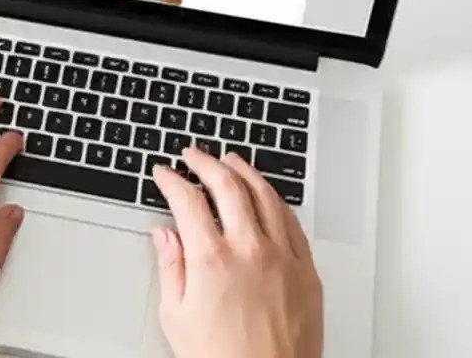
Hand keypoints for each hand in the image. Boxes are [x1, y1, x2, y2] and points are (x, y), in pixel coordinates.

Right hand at [152, 148, 322, 357]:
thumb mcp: (176, 316)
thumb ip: (171, 268)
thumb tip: (165, 237)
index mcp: (211, 260)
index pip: (188, 201)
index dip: (172, 180)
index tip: (164, 174)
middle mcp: (250, 251)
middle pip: (228, 186)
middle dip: (206, 163)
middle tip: (194, 155)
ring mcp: (282, 259)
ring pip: (265, 196)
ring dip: (244, 172)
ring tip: (231, 160)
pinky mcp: (306, 272)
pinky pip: (293, 223)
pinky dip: (276, 200)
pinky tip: (268, 195)